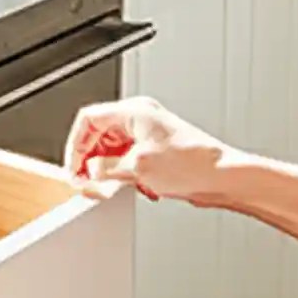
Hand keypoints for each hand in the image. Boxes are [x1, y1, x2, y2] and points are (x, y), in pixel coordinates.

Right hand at [63, 96, 233, 205]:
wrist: (224, 178)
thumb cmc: (195, 164)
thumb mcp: (137, 167)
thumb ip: (105, 168)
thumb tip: (88, 171)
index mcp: (134, 111)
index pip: (88, 120)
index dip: (75, 145)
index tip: (74, 167)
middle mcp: (140, 118)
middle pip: (97, 135)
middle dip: (90, 160)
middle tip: (86, 180)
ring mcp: (147, 134)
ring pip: (111, 150)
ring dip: (107, 170)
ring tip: (110, 186)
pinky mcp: (155, 150)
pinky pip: (126, 159)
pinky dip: (123, 174)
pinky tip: (132, 186)